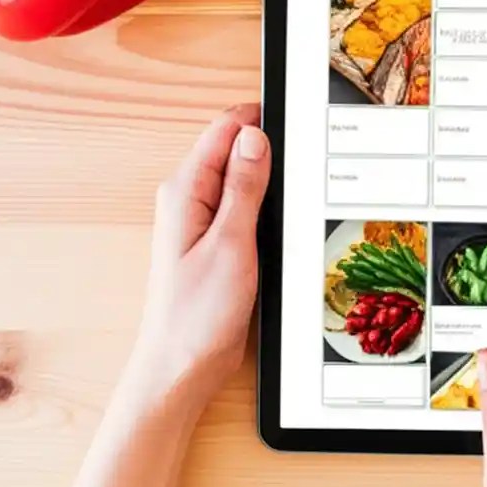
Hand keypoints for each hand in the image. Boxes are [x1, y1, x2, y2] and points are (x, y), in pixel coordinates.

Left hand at [134, 103, 271, 401]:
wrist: (182, 367)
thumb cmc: (198, 315)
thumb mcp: (231, 244)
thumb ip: (244, 188)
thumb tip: (255, 137)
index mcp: (185, 190)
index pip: (225, 129)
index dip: (262, 120)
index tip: (297, 124)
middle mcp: (189, 198)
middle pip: (235, 149)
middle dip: (270, 151)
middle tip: (304, 168)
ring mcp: (202, 220)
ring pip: (243, 178)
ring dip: (270, 182)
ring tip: (293, 200)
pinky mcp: (216, 241)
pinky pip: (244, 207)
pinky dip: (266, 208)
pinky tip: (282, 223)